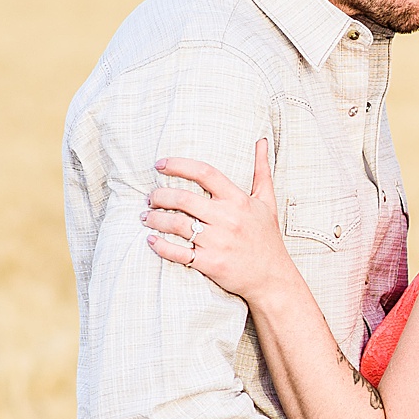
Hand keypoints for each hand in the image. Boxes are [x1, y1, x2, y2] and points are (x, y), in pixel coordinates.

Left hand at [145, 137, 299, 300]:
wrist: (273, 278)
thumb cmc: (267, 238)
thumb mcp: (268, 201)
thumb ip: (261, 170)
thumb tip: (262, 141)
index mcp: (238, 200)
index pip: (205, 173)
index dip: (179, 165)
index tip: (160, 165)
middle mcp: (227, 218)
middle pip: (184, 199)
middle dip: (160, 195)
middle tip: (149, 197)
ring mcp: (218, 242)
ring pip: (177, 224)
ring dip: (155, 219)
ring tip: (145, 216)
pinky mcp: (210, 263)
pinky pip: (178, 253)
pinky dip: (161, 246)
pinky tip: (151, 240)